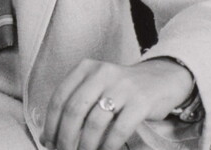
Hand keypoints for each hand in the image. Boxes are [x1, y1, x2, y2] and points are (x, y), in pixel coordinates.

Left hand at [41, 58, 194, 149]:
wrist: (162, 79)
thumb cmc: (122, 89)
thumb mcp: (97, 86)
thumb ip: (76, 104)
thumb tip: (49, 135)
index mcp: (85, 68)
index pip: (60, 98)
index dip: (51, 123)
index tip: (48, 141)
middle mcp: (102, 73)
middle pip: (74, 110)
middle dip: (65, 137)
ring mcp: (122, 87)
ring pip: (94, 122)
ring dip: (85, 145)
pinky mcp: (141, 102)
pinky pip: (119, 129)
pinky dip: (108, 145)